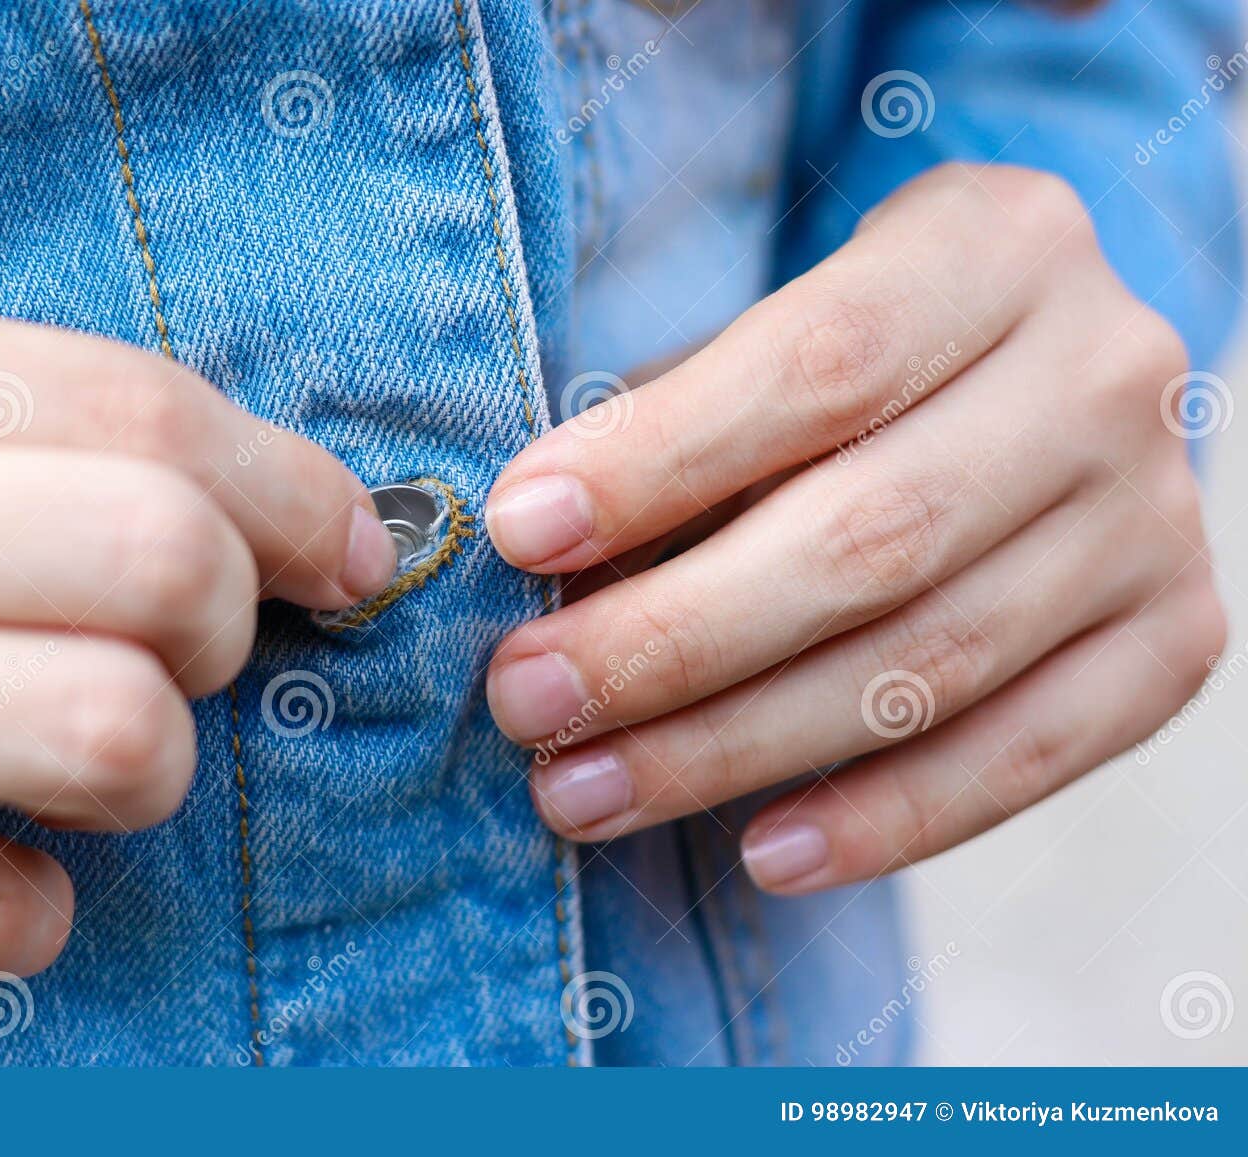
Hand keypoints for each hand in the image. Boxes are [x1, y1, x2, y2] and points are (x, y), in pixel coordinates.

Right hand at [0, 272, 396, 981]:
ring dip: (144, 764)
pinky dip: (25, 902)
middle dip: (223, 622)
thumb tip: (274, 514)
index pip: (142, 412)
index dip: (292, 492)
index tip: (345, 550)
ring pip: (118, 737)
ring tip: (71, 753)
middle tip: (175, 647)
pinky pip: (9, 911)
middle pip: (159, 560)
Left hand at [484, 164, 1226, 892]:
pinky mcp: (1173, 639)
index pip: (820, 366)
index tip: (519, 533)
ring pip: (929, 666)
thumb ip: (676, 431)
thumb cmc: (844, 360)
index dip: (658, 460)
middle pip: (874, 538)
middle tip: (526, 698)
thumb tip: (553, 574)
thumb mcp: (768, 335)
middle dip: (672, 639)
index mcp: (999, 246)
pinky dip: (885, 820)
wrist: (1030, 382)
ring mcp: (1155, 517)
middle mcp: (1106, 374)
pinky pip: (1025, 757)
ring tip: (583, 790)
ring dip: (734, 748)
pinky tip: (758, 852)